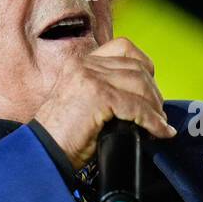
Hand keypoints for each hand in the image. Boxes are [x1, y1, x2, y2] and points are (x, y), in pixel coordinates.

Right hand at [32, 37, 175, 168]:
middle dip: (153, 91)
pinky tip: (158, 132)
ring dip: (155, 107)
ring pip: (140, 84)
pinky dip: (152, 121)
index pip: (123, 48)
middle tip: (158, 114)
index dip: (144, 65)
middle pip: (136, 67)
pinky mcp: (99, 96)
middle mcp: (86, 65)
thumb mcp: (85, 102)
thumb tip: (142, 98)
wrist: (43, 152)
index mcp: (81, 63)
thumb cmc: (63, 136)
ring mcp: (91, 78)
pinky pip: (137, 106)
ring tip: (158, 124)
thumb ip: (107, 90)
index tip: (151, 87)